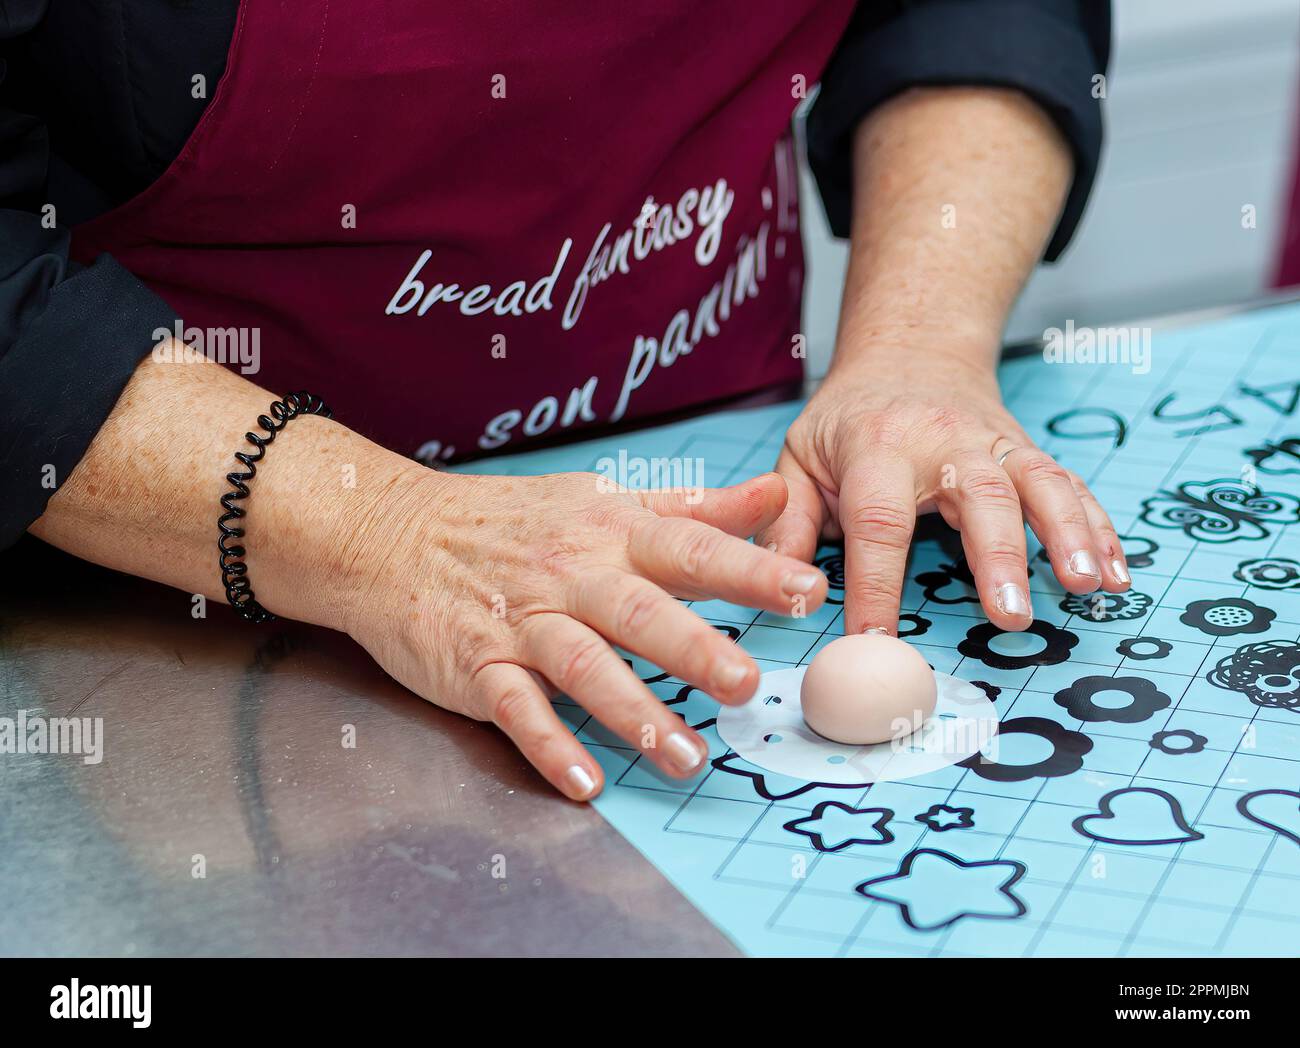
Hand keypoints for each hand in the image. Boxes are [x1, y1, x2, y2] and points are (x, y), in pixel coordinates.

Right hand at [340, 469, 826, 799]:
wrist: (394, 533)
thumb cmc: (514, 521)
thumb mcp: (605, 500)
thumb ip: (694, 509)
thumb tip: (777, 498)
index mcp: (612, 532)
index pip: (690, 546)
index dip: (749, 569)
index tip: (810, 590)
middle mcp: (572, 575)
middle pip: (637, 610)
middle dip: (694, 646)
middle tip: (748, 685)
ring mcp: (522, 622)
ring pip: (581, 666)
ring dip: (631, 711)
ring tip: (684, 755)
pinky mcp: (477, 665)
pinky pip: (514, 708)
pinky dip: (548, 745)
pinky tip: (585, 783)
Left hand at [758, 350, 1129, 634]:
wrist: (909, 351)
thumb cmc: (849, 420)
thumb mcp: (799, 457)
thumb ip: (789, 523)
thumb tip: (784, 592)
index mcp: (877, 447)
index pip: (877, 524)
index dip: (876, 586)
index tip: (875, 645)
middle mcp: (945, 442)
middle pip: (980, 495)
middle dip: (1000, 556)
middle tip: (1012, 615)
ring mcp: (995, 443)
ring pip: (1040, 483)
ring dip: (1069, 534)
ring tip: (1090, 586)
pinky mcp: (1027, 452)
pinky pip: (1070, 486)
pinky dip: (1099, 528)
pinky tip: (1117, 574)